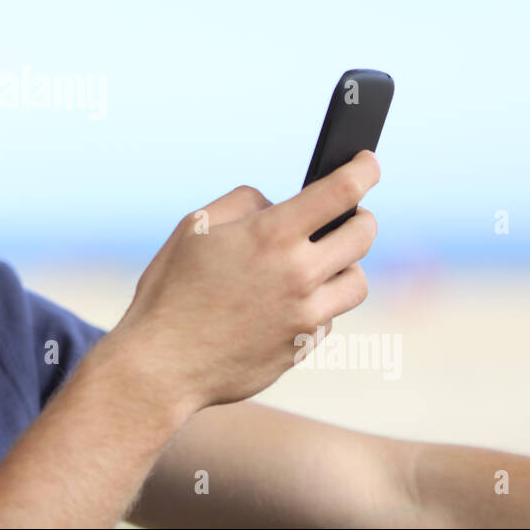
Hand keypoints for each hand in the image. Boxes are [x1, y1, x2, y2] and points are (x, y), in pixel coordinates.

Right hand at [111, 150, 379, 414]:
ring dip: (344, 266)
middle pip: (364, 236)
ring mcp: (305, 316)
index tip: (367, 163)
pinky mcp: (303, 347)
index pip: (341, 192)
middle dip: (360, 218)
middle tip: (347, 216)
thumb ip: (245, 203)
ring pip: (356, 282)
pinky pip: (327, 318)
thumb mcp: (195, 227)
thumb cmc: (171, 291)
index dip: (363, 170)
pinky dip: (315, 306)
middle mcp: (299, 275)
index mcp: (271, 236)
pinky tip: (282, 304)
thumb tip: (279, 205)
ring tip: (314, 264)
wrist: (162, 366)